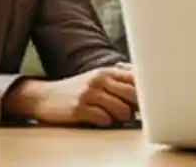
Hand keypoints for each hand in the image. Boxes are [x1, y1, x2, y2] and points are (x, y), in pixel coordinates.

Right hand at [3, 66, 137, 126]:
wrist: (44, 97)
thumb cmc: (77, 90)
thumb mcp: (97, 79)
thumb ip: (119, 81)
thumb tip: (145, 89)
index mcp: (107, 72)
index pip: (137, 78)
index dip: (147, 91)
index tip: (151, 101)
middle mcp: (99, 80)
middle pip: (133, 94)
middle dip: (138, 107)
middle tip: (136, 113)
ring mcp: (89, 94)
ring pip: (121, 109)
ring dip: (123, 117)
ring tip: (117, 118)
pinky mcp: (79, 109)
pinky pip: (104, 119)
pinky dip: (107, 122)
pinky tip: (102, 120)